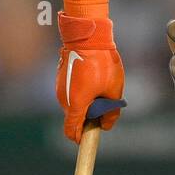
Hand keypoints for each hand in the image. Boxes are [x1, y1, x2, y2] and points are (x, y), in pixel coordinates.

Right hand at [56, 11, 124, 142]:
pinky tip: (93, 78)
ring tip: (101, 87)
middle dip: (88, 118)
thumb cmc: (102, 62)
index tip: (91, 136)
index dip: (81, 138)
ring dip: (85, 103)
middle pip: (74, 118)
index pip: (71, 131)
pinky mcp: (61, 78)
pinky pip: (70, 92)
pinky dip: (81, 92)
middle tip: (105, 104)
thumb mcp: (114, 89)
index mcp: (75, 104)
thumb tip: (105, 126)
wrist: (88, 36)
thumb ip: (111, 111)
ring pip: (73, 104)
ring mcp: (60, 87)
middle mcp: (63, 98)